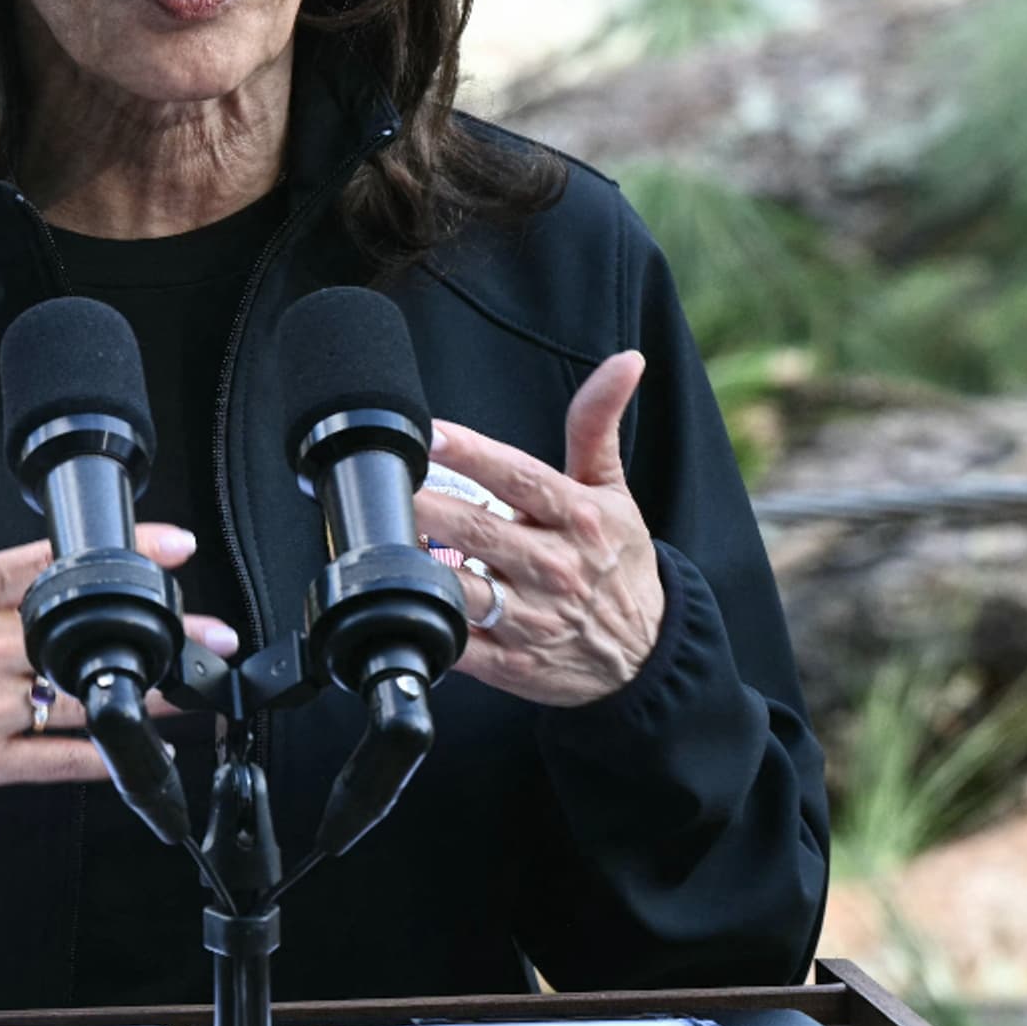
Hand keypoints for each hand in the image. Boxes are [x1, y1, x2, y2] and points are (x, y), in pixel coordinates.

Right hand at [0, 429, 232, 804]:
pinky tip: (138, 748)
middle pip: (80, 633)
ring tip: (195, 689)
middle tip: (210, 630)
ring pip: (78, 697)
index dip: (118, 554)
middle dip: (152, 630)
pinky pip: (52, 761)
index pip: (46, 563)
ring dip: (143, 694)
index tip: (173, 546)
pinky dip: (99, 758)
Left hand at [412, 354, 666, 708]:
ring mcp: (532, 619)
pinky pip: (459, 645)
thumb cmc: (619, 564)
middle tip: (384, 485)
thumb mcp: (614, 493)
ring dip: (417, 565)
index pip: (519, 477)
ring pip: (462, 588)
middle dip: (425, 506)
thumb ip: (598, 425)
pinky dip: (428, 626)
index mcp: (578, 519)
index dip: (472, 453)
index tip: (428, 432)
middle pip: (477, 530)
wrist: (647, 655)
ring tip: (379, 539)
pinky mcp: (512, 664)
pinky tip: (395, 601)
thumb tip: (625, 360)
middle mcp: (555, 567)